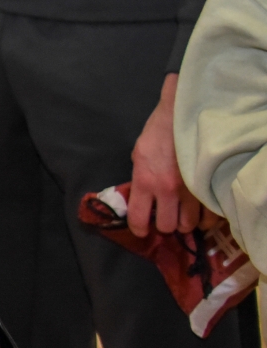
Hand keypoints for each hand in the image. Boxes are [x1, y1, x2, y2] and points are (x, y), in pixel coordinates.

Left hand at [128, 74, 206, 236]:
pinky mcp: (207, 188)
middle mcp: (166, 190)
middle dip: (164, 225)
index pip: (138, 218)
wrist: (182, 117)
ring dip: (184, 223)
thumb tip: (141, 199)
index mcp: (144, 181)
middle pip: (166, 226)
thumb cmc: (157, 133)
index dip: (139, 229)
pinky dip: (204, 219)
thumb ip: (139, 179)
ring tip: (182, 215)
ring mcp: (189, 191)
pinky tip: (199, 213)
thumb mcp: (138, 155)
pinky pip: (208, 217)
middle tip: (165, 217)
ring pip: (188, 225)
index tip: (142, 230)